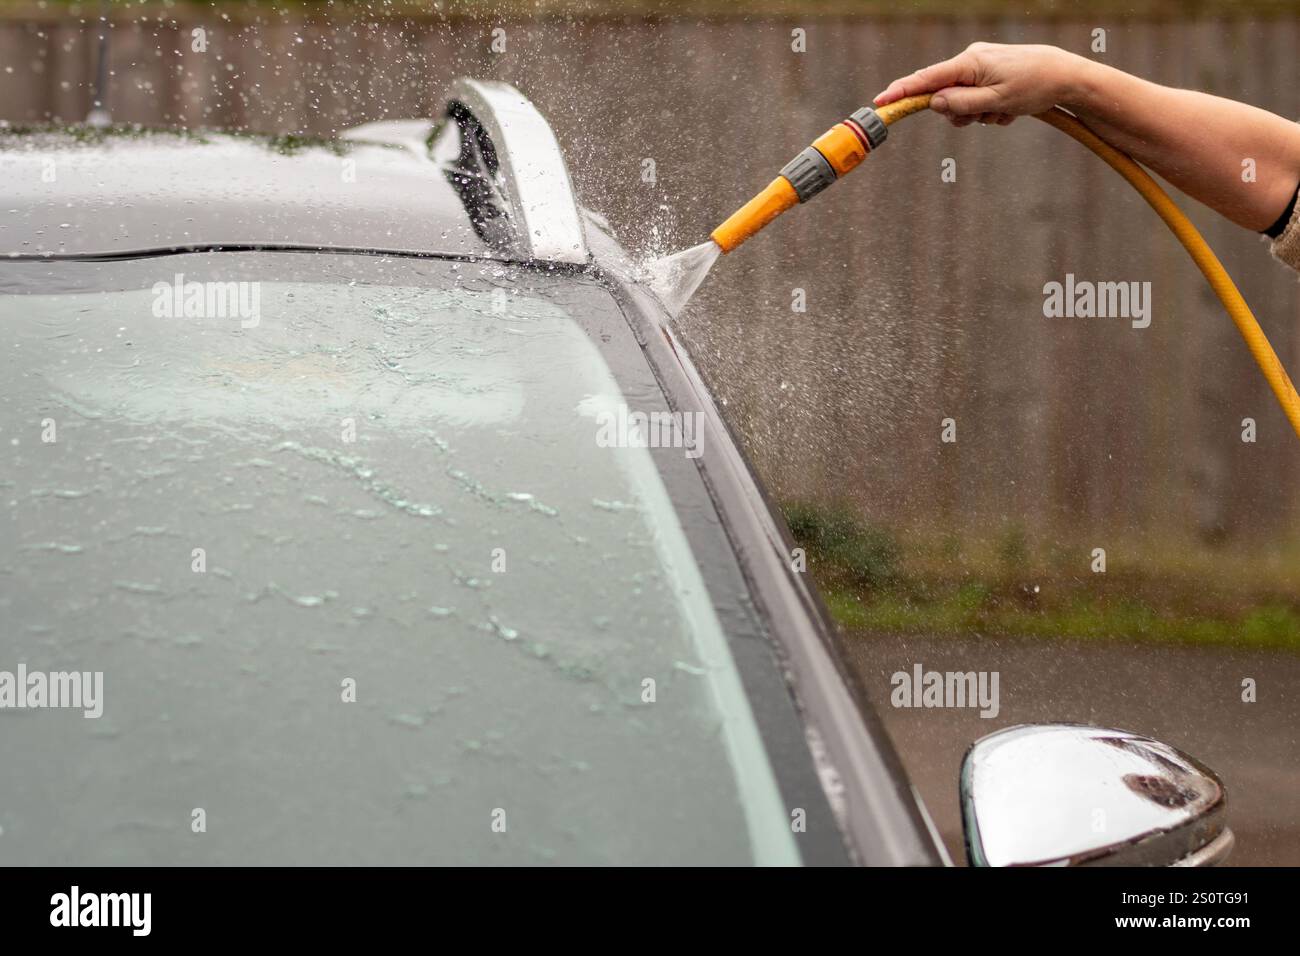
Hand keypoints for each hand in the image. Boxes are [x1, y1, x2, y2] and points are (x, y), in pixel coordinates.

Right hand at [873, 42, 1083, 126]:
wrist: (1066, 75)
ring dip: (978, 114)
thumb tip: (933, 103)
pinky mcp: (990, 74)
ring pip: (962, 101)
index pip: (927, 79)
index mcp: (969, 63)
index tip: (881, 102)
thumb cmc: (1034, 86)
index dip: (902, 92)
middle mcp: (971, 61)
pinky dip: (989, 110)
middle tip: (986, 115)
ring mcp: (980, 67)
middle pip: (945, 96)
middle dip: (960, 113)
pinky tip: (1009, 108)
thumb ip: (962, 104)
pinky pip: (977, 99)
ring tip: (1004, 112)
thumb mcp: (997, 102)